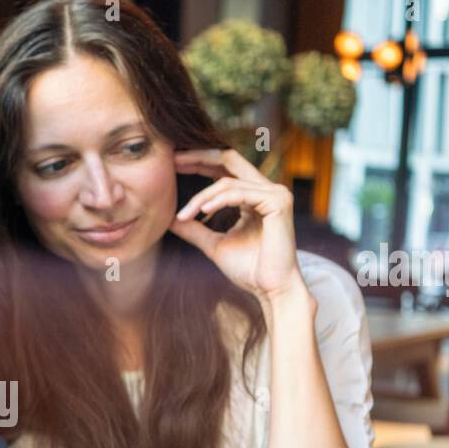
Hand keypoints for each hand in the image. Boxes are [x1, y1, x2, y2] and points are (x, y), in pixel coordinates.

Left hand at [171, 147, 304, 305]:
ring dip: (201, 197)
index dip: (199, 161)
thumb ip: (195, 229)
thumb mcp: (214, 244)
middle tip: (172, 160)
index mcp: (254, 195)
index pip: (225, 167)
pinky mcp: (278, 202)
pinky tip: (201, 211)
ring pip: (227, 182)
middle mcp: (267, 189)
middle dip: (198, 157)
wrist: (271, 290)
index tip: (173, 163)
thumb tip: (170, 219)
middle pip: (229, 158)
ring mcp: (275, 193)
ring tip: (183, 215)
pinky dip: (218, 200)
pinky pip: (239, 193)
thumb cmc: (249, 270)